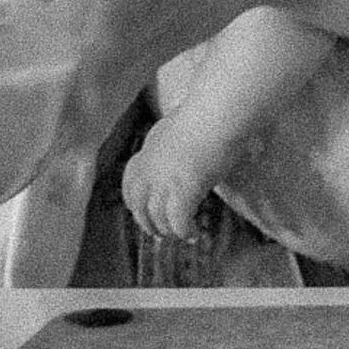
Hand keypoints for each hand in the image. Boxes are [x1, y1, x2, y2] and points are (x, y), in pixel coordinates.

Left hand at [119, 117, 208, 239]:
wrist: (217, 113)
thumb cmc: (212, 113)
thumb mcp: (184, 125)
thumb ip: (177, 141)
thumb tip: (189, 145)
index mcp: (150, 149)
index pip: (131, 182)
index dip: (135, 201)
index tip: (143, 210)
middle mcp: (150, 168)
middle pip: (139, 205)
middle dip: (147, 222)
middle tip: (159, 233)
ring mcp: (164, 182)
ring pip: (157, 217)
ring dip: (169, 230)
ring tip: (182, 236)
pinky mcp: (182, 192)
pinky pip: (179, 222)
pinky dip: (185, 231)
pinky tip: (195, 234)